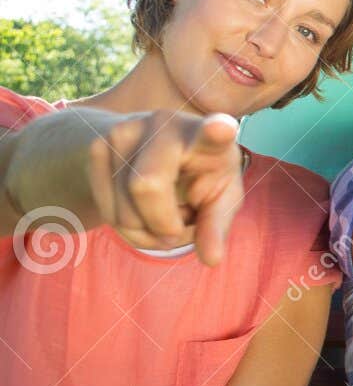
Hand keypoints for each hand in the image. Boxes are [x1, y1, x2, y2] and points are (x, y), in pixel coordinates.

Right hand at [84, 111, 245, 265]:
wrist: (147, 147)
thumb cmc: (199, 175)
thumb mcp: (218, 198)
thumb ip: (216, 227)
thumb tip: (211, 260)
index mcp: (208, 139)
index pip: (214, 132)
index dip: (217, 131)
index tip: (222, 128)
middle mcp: (166, 125)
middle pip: (146, 187)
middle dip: (161, 224)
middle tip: (178, 230)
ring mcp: (126, 131)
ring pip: (122, 209)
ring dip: (145, 231)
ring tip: (163, 213)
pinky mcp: (97, 148)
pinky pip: (105, 212)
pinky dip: (126, 228)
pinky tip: (141, 209)